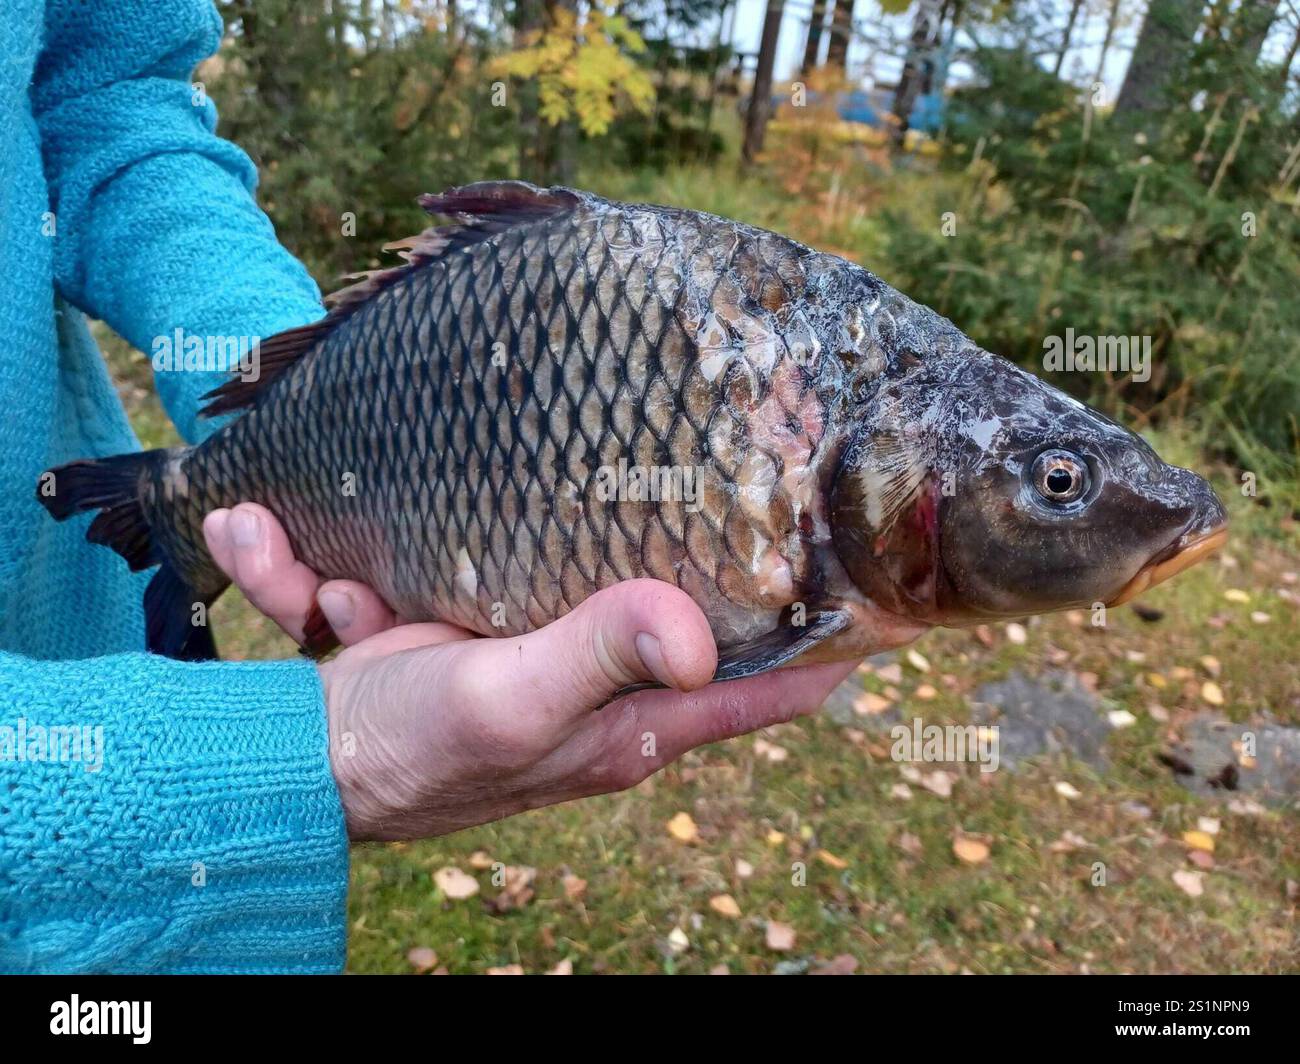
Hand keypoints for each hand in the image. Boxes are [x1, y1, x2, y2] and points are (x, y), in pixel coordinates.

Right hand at [204, 503, 856, 840]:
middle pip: (688, 612)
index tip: (895, 587)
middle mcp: (609, 686)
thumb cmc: (414, 753)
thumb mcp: (507, 701)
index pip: (772, 685)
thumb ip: (597, 655)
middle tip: (726, 468)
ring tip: (380, 588)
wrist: (298, 768)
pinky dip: (397, 572)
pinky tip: (309, 567)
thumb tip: (697, 630)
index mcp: (638, 719)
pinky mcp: (483, 626)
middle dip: (692, 551)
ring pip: (557, 571)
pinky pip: (466, 575)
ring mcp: (548, 652)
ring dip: (489, 562)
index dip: (835, 643)